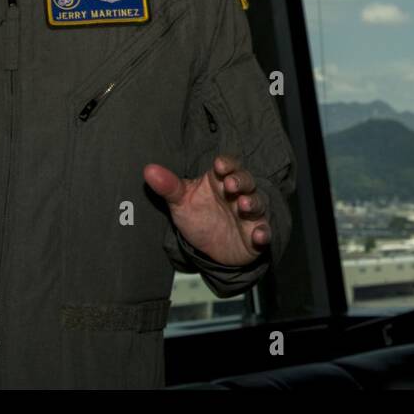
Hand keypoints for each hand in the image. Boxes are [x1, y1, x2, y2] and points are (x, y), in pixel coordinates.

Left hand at [144, 156, 269, 266]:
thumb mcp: (182, 202)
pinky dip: (264, 233)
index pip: (228, 166)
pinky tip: (259, 235)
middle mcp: (240, 194)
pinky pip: (265, 231)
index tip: (218, 165)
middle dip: (240, 181)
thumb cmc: (200, 217)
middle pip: (246, 181)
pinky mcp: (257, 234)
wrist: (213, 249)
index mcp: (221, 181)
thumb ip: (168, 186)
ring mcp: (250, 214)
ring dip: (252, 203)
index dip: (226, 164)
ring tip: (244, 205)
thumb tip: (148, 169)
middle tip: (231, 184)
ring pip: (257, 203)